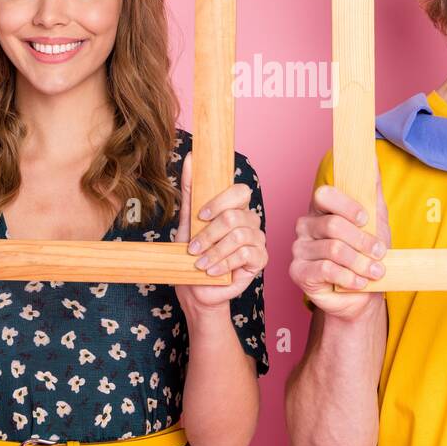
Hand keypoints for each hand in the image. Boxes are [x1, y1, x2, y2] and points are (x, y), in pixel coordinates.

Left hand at [175, 154, 267, 313]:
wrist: (196, 288)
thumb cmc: (193, 253)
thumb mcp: (187, 221)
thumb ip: (191, 190)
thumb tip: (191, 158)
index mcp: (236, 208)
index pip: (241, 191)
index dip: (221, 201)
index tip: (201, 216)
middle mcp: (250, 221)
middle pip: (236, 216)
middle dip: (209, 234)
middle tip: (192, 248)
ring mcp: (257, 240)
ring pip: (239, 236)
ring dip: (214, 251)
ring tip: (199, 263)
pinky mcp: (260, 260)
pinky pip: (245, 255)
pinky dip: (223, 263)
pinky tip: (212, 271)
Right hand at [289, 157, 390, 320]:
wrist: (362, 295)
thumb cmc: (366, 255)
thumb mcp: (376, 221)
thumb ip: (372, 190)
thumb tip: (372, 157)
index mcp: (321, 209)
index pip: (324, 195)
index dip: (346, 206)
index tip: (366, 219)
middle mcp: (306, 225)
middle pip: (333, 225)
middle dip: (362, 241)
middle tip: (380, 253)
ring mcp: (299, 249)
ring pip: (332, 249)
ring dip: (360, 262)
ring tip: (375, 271)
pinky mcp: (297, 272)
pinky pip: (324, 270)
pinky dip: (348, 277)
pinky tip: (359, 282)